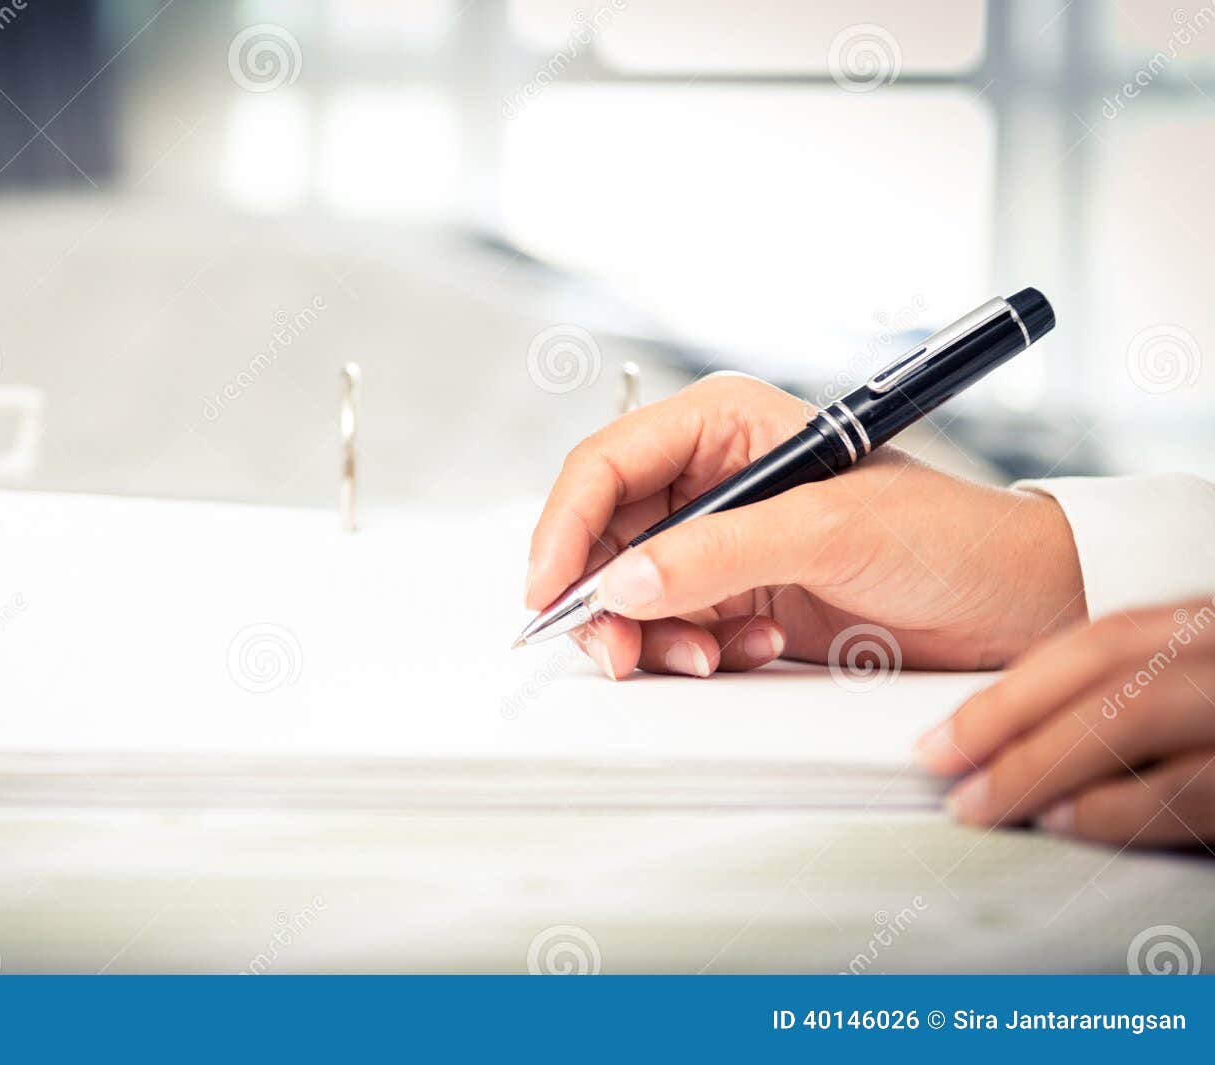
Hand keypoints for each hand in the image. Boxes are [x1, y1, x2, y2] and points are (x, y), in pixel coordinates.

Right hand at [525, 373, 1086, 678]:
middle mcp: (711, 481)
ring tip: (712, 655)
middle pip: (601, 537)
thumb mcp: (831, 532)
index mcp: (724, 426)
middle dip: (602, 599)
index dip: (563, 526)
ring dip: (652, 636)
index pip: (605, 464)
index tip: (549, 591)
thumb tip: (621, 582)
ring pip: (628, 593)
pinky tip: (752, 651)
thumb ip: (718, 553)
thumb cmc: (952, 536)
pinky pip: (671, 630)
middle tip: (619, 652)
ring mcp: (721, 544)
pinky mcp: (737, 599)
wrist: (1019, 605)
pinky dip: (693, 653)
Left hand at [915, 599, 1214, 846]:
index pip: (1098, 641)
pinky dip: (1112, 809)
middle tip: (939, 765)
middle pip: (1104, 664)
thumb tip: (1009, 743)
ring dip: (1040, 765)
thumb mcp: (1187, 699)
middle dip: (1005, 717)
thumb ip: (1119, 701)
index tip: (939, 733)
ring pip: (1129, 717)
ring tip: (985, 803)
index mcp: (1205, 633)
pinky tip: (1064, 822)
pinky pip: (1183, 788)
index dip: (1010, 685)